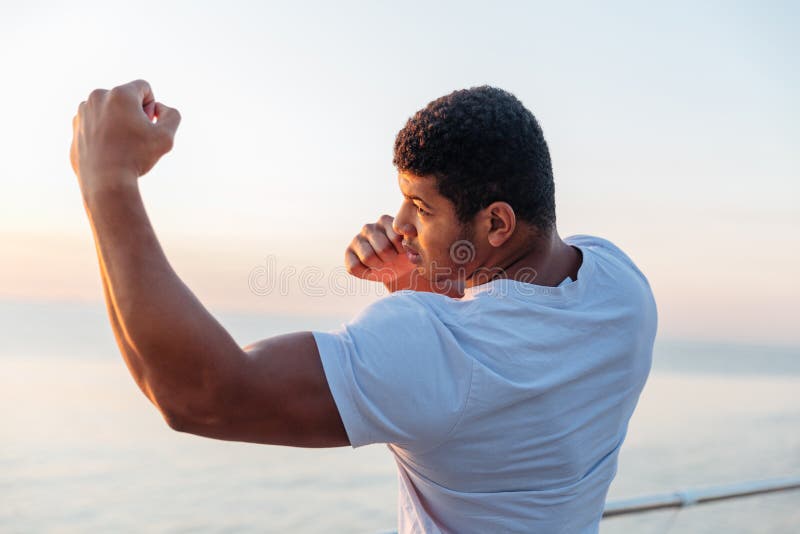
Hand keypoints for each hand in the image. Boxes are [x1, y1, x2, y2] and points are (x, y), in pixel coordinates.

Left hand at [70, 79, 180, 193]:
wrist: (105, 181)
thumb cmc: (137, 157)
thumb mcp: (166, 136)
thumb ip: (172, 115)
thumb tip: (159, 108)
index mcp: (119, 94)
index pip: (144, 88)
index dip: (152, 107)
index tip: (147, 126)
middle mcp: (97, 97)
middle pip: (125, 98)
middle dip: (133, 113)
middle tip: (135, 137)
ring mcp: (82, 112)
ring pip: (109, 111)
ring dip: (118, 122)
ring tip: (121, 145)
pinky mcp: (75, 127)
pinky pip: (95, 123)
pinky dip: (104, 133)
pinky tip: (109, 151)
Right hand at [345, 215, 415, 285]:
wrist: (397, 270)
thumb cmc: (406, 255)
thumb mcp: (413, 246)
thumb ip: (412, 237)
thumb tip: (409, 230)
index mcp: (385, 221)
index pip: (395, 237)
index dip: (402, 250)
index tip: (403, 251)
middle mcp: (369, 227)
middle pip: (383, 249)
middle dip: (391, 259)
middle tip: (392, 259)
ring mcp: (356, 239)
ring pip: (368, 258)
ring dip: (379, 266)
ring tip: (382, 263)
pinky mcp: (348, 253)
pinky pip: (355, 267)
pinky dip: (366, 273)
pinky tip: (371, 268)